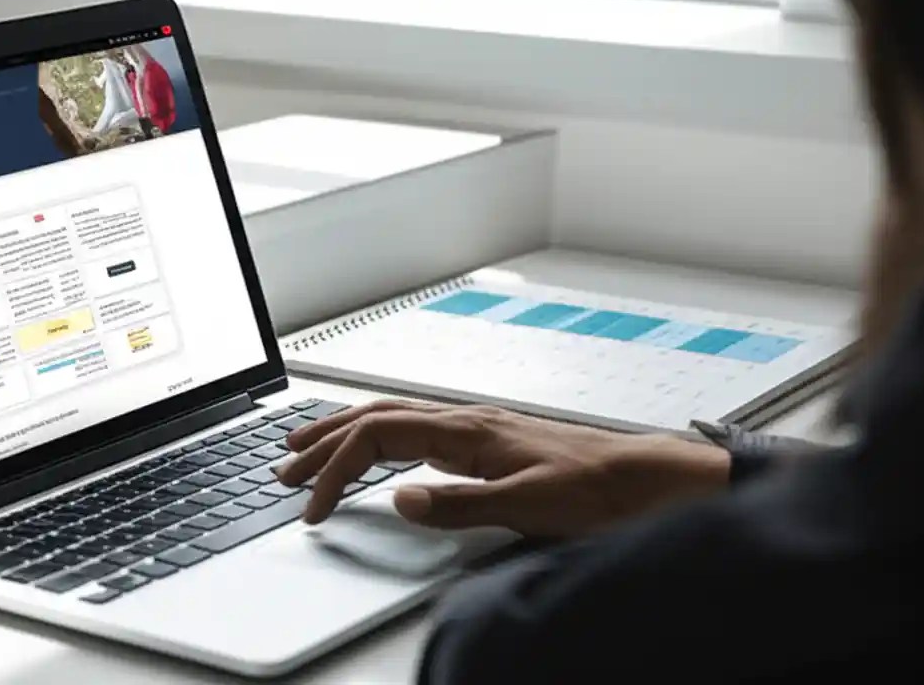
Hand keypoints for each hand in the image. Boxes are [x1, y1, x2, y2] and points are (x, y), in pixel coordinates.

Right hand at [276, 400, 729, 536]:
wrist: (639, 477)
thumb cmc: (591, 489)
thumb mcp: (525, 504)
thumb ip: (457, 503)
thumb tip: (399, 498)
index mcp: (464, 430)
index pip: (377, 439)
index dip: (336, 470)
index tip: (315, 505)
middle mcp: (462, 420)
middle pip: (373, 419)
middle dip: (323, 442)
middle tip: (284, 468)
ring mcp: (472, 426)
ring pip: (391, 418)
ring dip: (344, 432)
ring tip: (309, 449)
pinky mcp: (483, 439)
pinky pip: (412, 427)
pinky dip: (376, 435)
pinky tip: (375, 449)